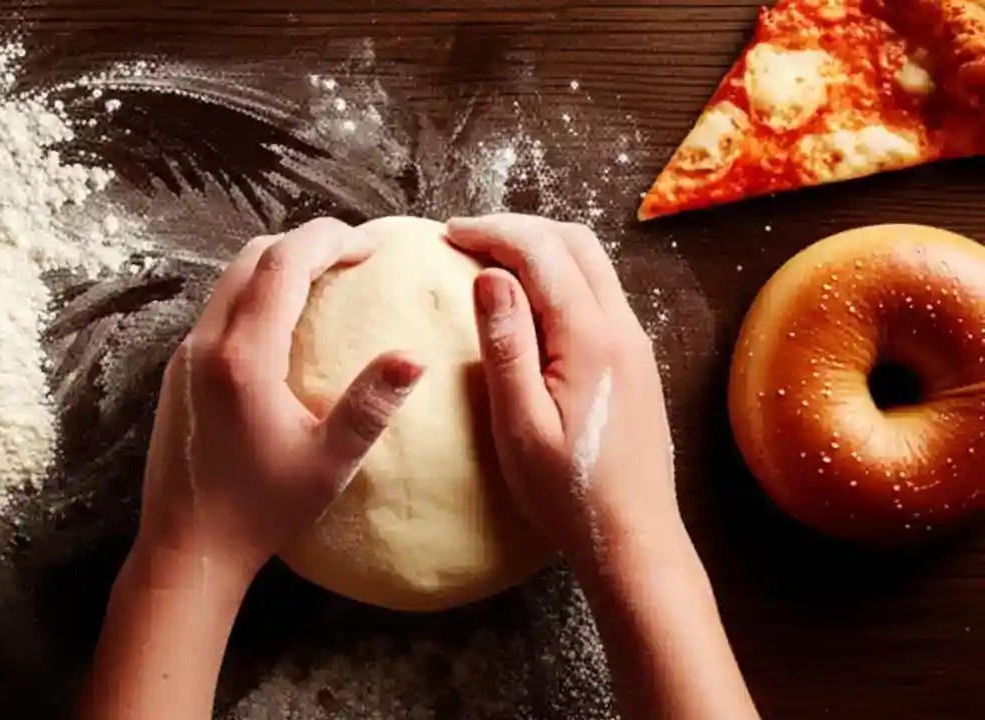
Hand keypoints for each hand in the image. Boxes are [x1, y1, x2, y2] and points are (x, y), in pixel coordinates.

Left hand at [138, 217, 424, 578]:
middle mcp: (206, 343)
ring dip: (278, 264)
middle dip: (306, 242)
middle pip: (254, 257)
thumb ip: (371, 406)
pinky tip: (287, 319)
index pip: (284, 264)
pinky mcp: (178, 370)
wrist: (187, 545)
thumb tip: (413, 357)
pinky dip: (256, 291)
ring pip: (231, 278)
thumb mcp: (329, 464)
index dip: (329, 239)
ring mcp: (186, 354)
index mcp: (243, 357)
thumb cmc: (261, 511)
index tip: (369, 243)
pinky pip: (220, 307)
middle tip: (353, 253)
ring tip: (326, 277)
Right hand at [449, 215, 758, 719]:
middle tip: (465, 240)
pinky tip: (524, 302)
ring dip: (540, 249)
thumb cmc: (568, 493)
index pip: (543, 252)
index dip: (493, 232)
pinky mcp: (633, 360)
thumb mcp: (520, 425)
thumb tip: (490, 275)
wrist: (632, 538)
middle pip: (575, 242)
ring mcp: (633, 343)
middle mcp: (622, 329)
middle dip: (517, 229)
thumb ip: (506, 345)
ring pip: (590, 263)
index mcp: (592, 339)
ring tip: (488, 263)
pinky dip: (557, 276)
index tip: (447, 235)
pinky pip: (596, 292)